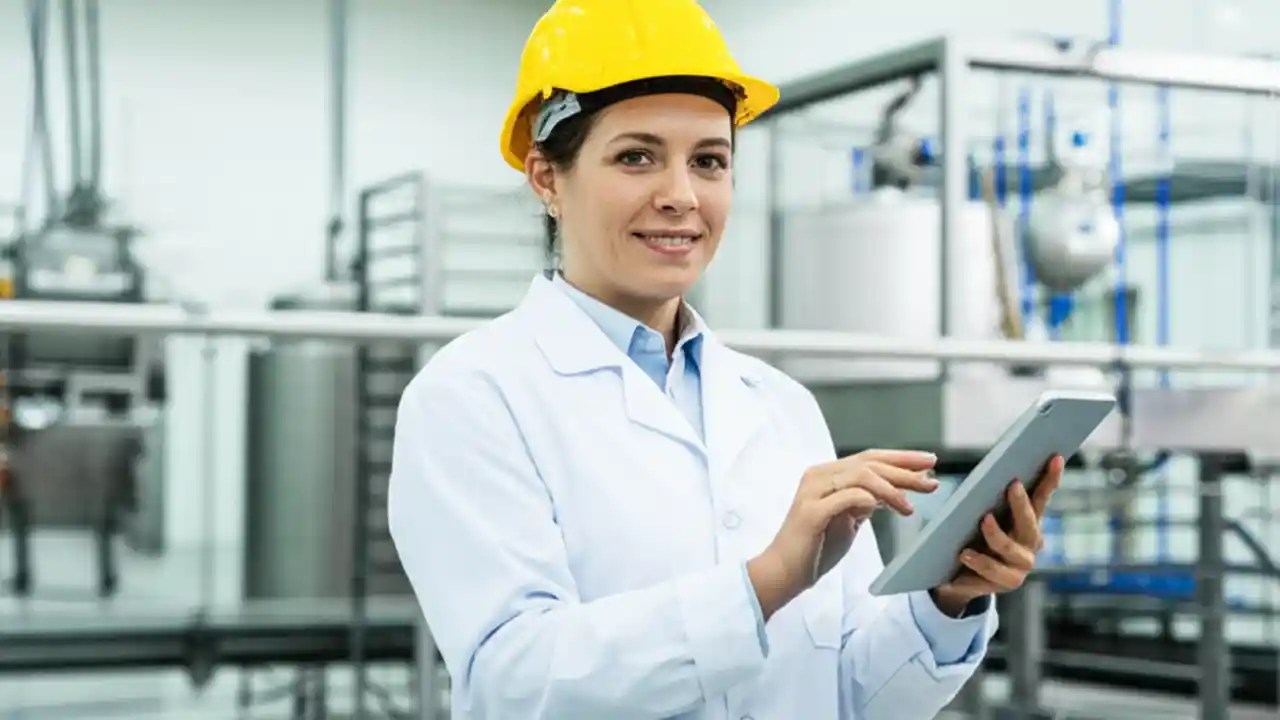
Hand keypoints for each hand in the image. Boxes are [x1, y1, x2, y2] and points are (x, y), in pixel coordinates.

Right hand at [748, 449, 939, 619]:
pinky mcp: (812, 512)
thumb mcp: (847, 520)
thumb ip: (863, 502)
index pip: (869, 458)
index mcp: (826, 474)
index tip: (930, 463)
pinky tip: (890, 508)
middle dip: (905, 470)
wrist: (784, 572)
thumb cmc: (815, 547)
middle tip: (932, 480)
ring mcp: (813, 492)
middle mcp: (818, 476)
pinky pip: (848, 496)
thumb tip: (891, 491)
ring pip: (861, 475)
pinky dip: (871, 498)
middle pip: (869, 463)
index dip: (901, 459)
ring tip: (911, 507)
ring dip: (892, 488)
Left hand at [930, 454, 1064, 615]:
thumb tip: (991, 472)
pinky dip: (979, 562)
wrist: (957, 576)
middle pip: (1029, 524)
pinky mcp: (1003, 585)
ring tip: (984, 520)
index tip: (1055, 457)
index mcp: (1029, 522)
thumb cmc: (971, 536)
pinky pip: (991, 573)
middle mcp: (1030, 544)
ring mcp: (1019, 567)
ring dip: (997, 535)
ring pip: (1010, 550)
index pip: (1042, 498)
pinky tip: (965, 553)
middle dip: (1022, 504)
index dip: (1051, 479)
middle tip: (1012, 485)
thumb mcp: (977, 513)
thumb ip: (987, 498)